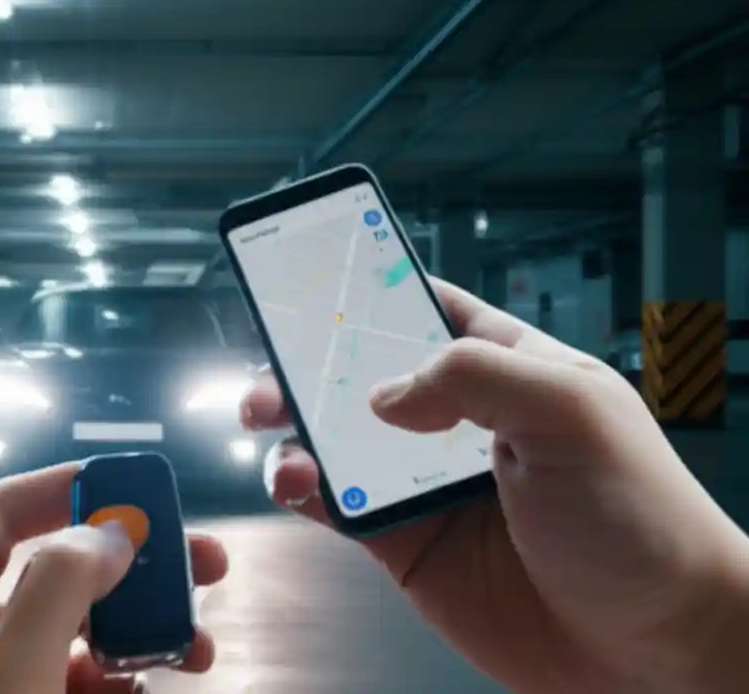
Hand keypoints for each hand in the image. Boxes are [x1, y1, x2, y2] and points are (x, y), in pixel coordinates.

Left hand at [0, 464, 227, 693]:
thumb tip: (107, 533)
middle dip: (127, 572)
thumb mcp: (3, 680)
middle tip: (203, 568)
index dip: (66, 491)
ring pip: (66, 645)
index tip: (141, 488)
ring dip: (134, 639)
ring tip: (198, 649)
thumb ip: (56, 594)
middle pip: (46, 578)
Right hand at [243, 278, 748, 692]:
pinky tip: (299, 481)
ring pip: (336, 440)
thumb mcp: (571, 411)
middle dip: (309, 362)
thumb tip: (384, 397)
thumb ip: (473, 376)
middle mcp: (459, 421)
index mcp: (508, 367)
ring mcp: (426, 482)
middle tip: (273, 363)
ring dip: (294, 426)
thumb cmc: (640, 518)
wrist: (649, 645)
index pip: (427, 309)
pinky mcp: (405, 542)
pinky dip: (303, 489)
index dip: (371, 290)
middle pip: (363, 373)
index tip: (313, 276)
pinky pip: (335, 507)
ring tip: (272, 421)